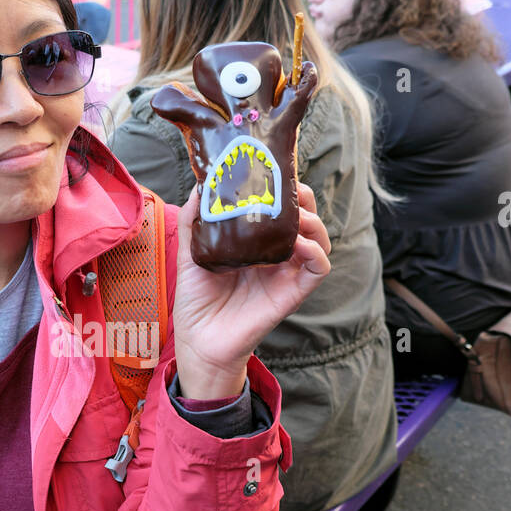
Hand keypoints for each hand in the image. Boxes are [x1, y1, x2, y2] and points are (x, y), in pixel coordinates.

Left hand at [172, 181, 331, 398]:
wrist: (198, 339)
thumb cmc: (196, 299)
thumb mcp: (191, 251)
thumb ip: (195, 220)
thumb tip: (202, 186)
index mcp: (257, 241)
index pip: (282, 207)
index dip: (285, 188)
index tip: (275, 171)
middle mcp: (276, 254)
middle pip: (306, 217)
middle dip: (304, 199)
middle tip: (289, 188)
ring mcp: (287, 273)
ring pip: (319, 239)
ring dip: (313, 222)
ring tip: (294, 216)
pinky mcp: (293, 293)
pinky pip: (319, 268)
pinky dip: (316, 251)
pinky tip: (299, 243)